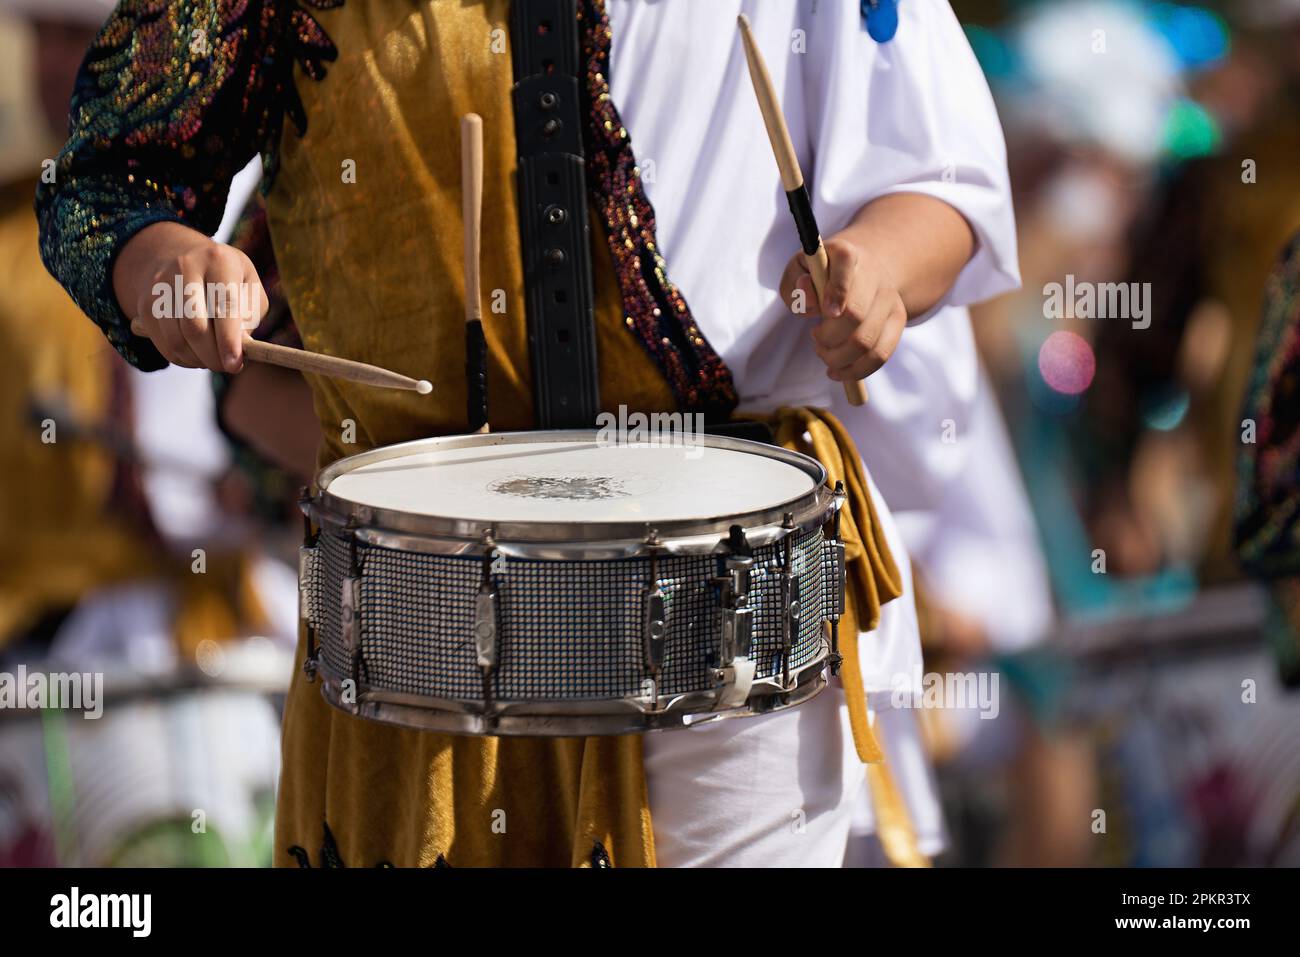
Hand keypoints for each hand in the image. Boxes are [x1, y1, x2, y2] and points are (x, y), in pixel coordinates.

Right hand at [113, 221, 267, 371]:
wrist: (184, 258)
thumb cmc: (228, 280)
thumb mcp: (249, 288)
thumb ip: (250, 316)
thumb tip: (238, 347)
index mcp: (219, 260)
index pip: (224, 306)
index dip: (229, 340)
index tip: (235, 365)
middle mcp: (185, 267)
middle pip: (194, 326)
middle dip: (212, 356)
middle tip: (226, 367)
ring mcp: (160, 285)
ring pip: (176, 339)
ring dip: (197, 360)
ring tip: (212, 360)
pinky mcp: (146, 303)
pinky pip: (163, 343)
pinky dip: (181, 358)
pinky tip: (195, 355)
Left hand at [779, 236, 906, 381]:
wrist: (860, 269)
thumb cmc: (819, 276)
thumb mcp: (799, 273)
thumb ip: (796, 283)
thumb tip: (807, 292)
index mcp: (845, 254)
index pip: (846, 264)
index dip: (837, 291)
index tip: (826, 312)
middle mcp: (874, 273)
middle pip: (856, 314)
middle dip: (829, 337)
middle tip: (815, 337)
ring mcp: (890, 298)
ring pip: (867, 341)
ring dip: (838, 357)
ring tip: (823, 352)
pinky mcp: (899, 319)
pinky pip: (881, 355)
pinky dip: (856, 370)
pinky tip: (837, 371)